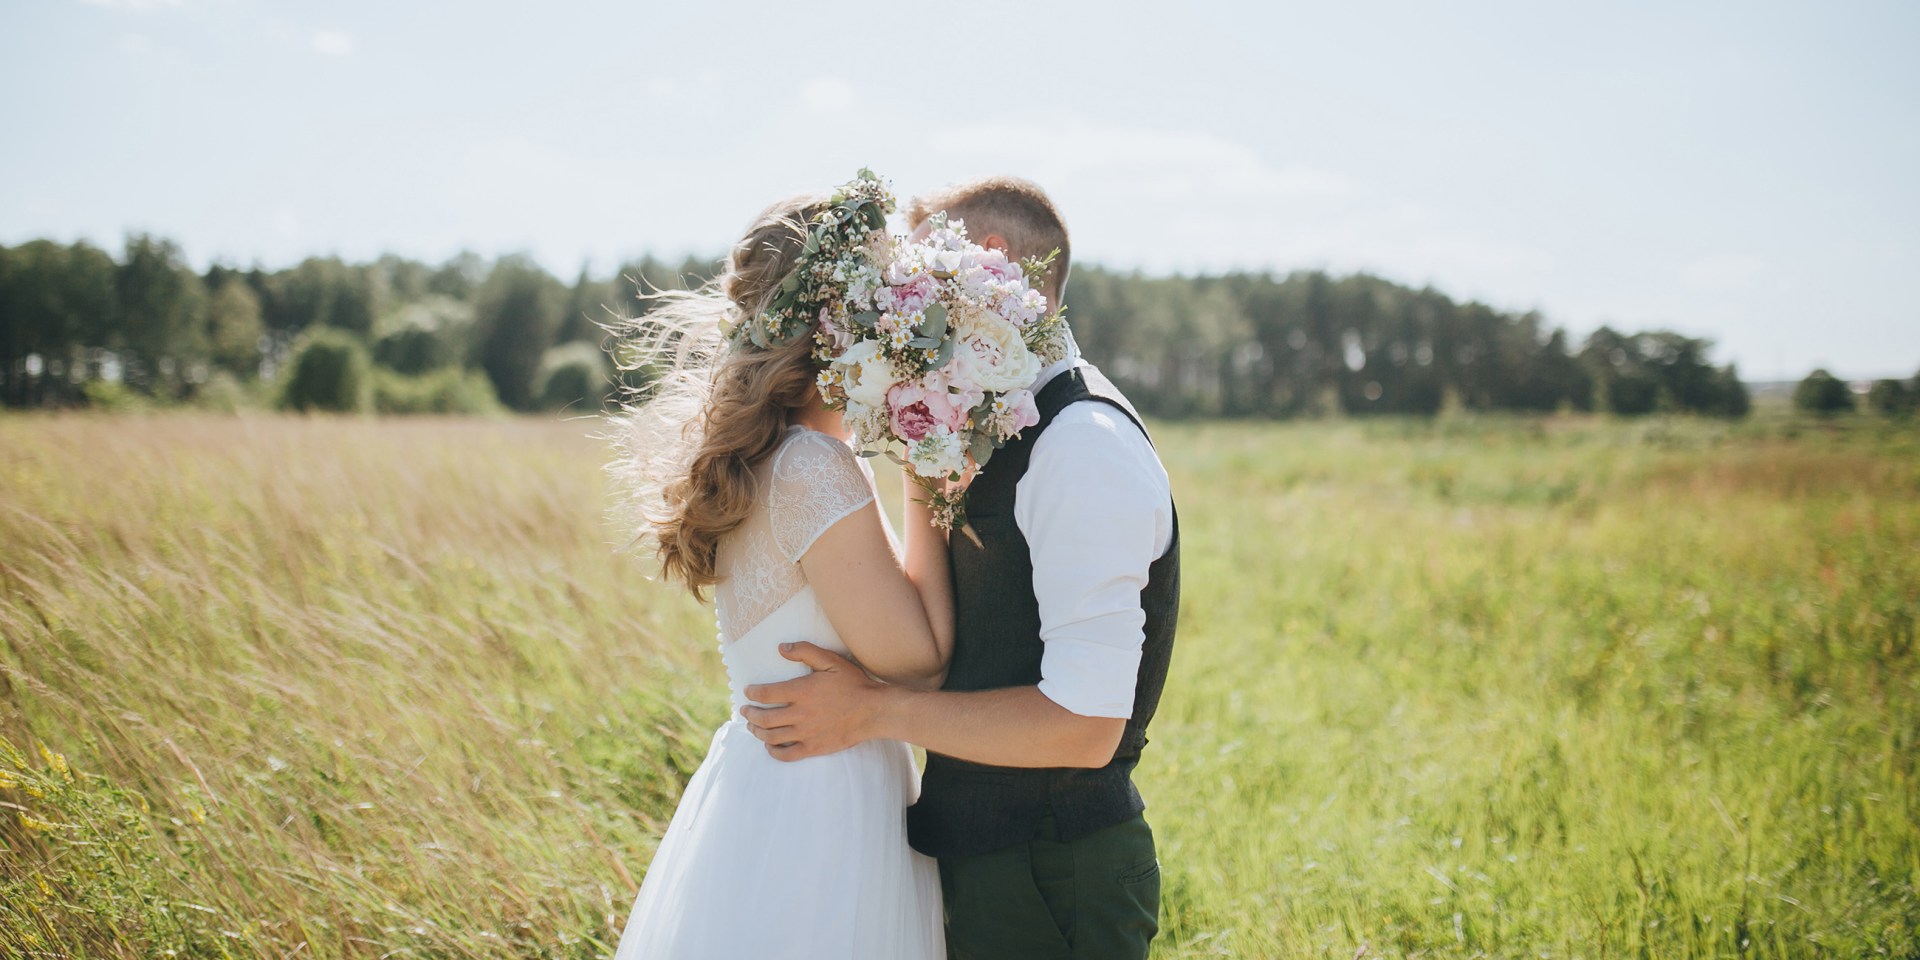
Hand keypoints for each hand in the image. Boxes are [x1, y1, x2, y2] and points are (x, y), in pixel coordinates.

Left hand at [740, 642, 890, 761]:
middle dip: (749, 714)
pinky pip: (786, 754)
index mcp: (802, 691)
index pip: (766, 694)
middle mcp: (800, 714)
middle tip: (744, 710)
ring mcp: (806, 733)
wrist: (873, 711)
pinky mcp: (813, 748)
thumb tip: (781, 648)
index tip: (747, 692)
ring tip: (752, 727)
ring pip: (771, 736)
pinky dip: (773, 751)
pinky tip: (769, 745)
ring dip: (757, 732)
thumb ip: (805, 651)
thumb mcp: (831, 661)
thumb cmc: (853, 684)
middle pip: (764, 718)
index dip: (752, 693)